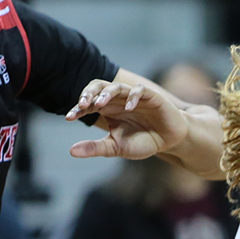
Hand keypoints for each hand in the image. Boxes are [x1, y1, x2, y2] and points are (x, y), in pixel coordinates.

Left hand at [67, 77, 187, 160]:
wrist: (170, 141)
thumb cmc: (143, 142)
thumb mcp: (116, 147)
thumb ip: (95, 147)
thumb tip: (71, 151)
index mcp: (107, 109)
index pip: (88, 103)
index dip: (77, 108)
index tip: (69, 117)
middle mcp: (118, 99)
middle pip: (98, 87)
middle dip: (88, 93)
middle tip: (83, 105)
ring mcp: (134, 96)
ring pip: (117, 87)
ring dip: (107, 93)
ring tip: (100, 104)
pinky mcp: (151, 96)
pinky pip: (140, 90)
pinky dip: (133, 96)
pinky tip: (128, 108)